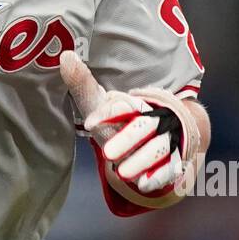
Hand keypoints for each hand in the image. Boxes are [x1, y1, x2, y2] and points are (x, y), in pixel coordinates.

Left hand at [60, 51, 203, 207]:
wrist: (159, 135)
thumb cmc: (120, 120)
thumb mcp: (99, 103)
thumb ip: (82, 84)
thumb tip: (65, 55)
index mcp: (136, 103)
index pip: (125, 105)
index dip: (108, 113)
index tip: (89, 123)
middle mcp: (154, 120)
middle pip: (145, 127)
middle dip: (128, 139)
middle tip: (108, 153)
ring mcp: (165, 141)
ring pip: (159, 148)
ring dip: (142, 160)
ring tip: (123, 172)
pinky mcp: (173, 161)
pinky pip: (170, 168)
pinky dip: (158, 176)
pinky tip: (143, 183)